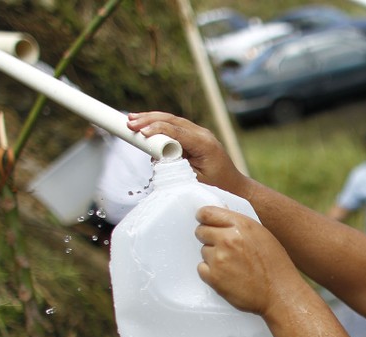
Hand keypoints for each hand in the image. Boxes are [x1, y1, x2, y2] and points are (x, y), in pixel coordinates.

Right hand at [126, 112, 245, 192]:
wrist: (236, 187)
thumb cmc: (218, 187)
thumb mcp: (195, 180)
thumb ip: (177, 167)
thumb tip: (156, 157)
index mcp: (204, 144)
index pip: (176, 131)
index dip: (156, 130)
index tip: (140, 132)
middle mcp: (202, 134)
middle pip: (172, 120)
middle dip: (149, 120)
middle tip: (130, 122)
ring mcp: (200, 134)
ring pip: (173, 121)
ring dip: (152, 120)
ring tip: (132, 120)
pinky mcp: (196, 138)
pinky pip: (176, 128)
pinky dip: (160, 126)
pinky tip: (146, 126)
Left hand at [194, 206, 304, 317]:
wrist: (280, 293)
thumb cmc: (276, 265)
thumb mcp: (263, 235)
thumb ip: (240, 226)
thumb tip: (222, 218)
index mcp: (241, 225)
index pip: (207, 213)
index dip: (204, 218)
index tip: (204, 222)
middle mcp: (228, 239)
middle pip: (201, 231)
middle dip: (208, 237)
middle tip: (221, 247)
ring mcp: (219, 259)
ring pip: (203, 251)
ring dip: (213, 256)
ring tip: (232, 265)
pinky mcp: (214, 277)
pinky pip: (202, 268)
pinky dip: (210, 272)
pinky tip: (226, 275)